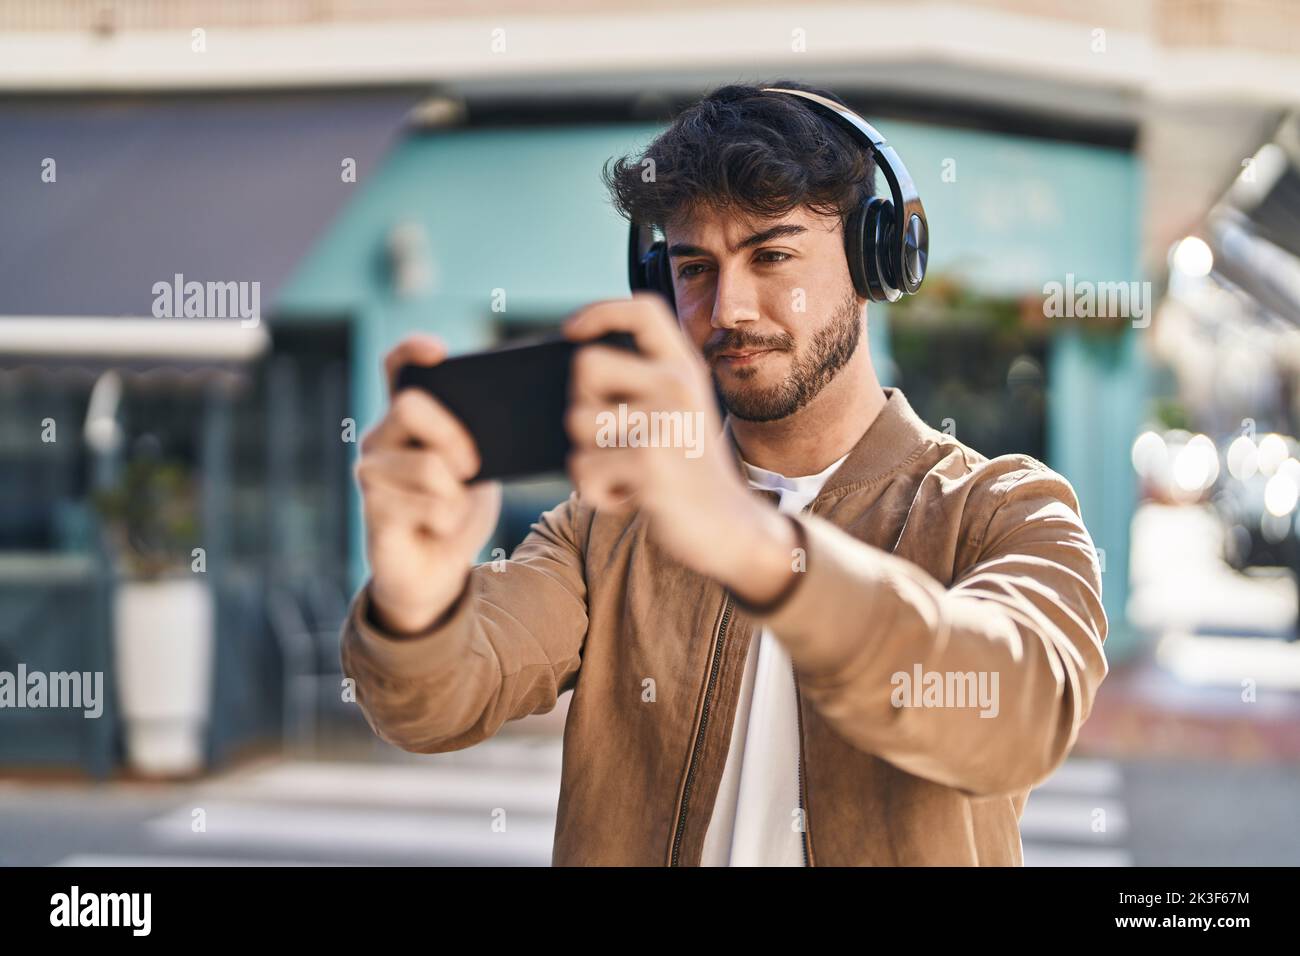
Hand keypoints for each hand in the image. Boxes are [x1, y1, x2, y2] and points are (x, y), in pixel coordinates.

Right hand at [356, 334, 501, 633]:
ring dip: (455, 492)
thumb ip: (481, 439)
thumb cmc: (457, 513)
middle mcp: (380, 438)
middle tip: (472, 466)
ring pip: (425, 463)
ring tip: (450, 510)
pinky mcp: (373, 509)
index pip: (397, 368)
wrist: (436, 573)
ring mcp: (370, 473)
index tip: (438, 353)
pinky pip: (425, 503)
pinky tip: (437, 529)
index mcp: (406, 419)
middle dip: (453, 434)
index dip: (412, 351)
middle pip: (409, 405)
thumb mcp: (479, 469)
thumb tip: (512, 413)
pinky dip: (447, 519)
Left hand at [563, 293, 797, 603]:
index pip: (642, 311)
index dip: (601, 312)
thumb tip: (576, 368)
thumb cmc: (690, 471)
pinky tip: (630, 496)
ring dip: (590, 457)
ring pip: (578, 422)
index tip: (571, 331)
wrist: (732, 528)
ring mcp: (664, 422)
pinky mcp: (648, 464)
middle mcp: (677, 386)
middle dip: (583, 404)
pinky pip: (582, 467)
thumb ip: (643, 384)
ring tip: (627, 471)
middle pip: (586, 365)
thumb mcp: (680, 414)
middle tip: (614, 438)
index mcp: (685, 368)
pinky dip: (595, 491)